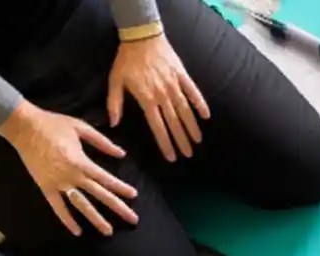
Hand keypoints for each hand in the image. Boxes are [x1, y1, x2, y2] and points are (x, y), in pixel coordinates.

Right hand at [0, 101, 138, 236]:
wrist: (23, 127)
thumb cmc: (53, 124)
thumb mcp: (81, 128)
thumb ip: (102, 142)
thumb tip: (121, 153)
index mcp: (82, 162)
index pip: (106, 179)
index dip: (121, 188)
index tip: (134, 196)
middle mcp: (72, 176)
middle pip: (100, 195)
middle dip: (118, 207)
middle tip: (133, 219)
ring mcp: (58, 184)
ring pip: (81, 205)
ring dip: (96, 219)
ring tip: (109, 231)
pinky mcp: (45, 187)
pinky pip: (57, 207)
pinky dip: (67, 220)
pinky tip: (77, 231)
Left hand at [108, 34, 209, 161]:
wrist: (141, 36)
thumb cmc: (126, 59)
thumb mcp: (115, 80)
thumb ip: (114, 103)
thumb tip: (113, 123)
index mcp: (146, 98)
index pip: (158, 126)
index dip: (165, 143)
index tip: (171, 156)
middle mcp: (162, 94)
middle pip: (174, 122)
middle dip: (181, 140)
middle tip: (188, 154)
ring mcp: (174, 85)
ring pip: (185, 110)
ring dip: (192, 127)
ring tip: (197, 141)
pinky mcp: (182, 75)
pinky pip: (193, 92)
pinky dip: (200, 104)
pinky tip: (206, 116)